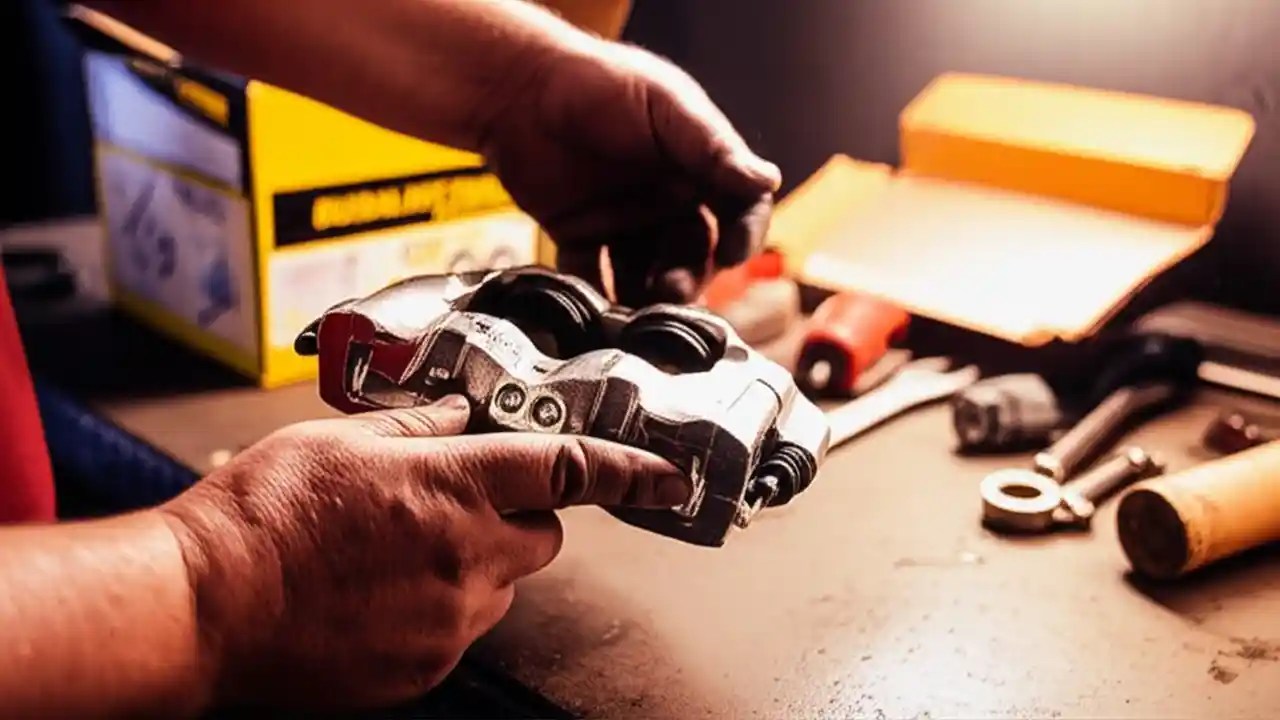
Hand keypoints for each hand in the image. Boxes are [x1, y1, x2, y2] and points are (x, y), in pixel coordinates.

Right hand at [158, 395, 688, 711]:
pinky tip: (379, 594)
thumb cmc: (260, 516)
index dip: (628, 470)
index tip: (667, 474)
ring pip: (503, 586)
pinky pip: (460, 629)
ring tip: (397, 555)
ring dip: (476, 565)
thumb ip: (418, 429)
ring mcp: (449, 621)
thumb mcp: (339, 439)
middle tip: (458, 506)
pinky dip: (440, 608)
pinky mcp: (425, 667)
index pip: (566, 469)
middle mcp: (466, 558)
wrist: (203, 605)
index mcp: (451, 488)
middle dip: (520, 516)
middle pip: (544, 536)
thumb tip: (463, 419)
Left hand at [481, 39, 780, 305]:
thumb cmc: (599, 83)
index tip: (733, 255)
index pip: (737, 209)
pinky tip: (595, 308)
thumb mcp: (666, 106)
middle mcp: (666, 198)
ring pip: (647, 271)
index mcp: (696, 165)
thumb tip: (768, 180)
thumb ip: (712, 147)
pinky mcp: (580, 234)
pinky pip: (594, 274)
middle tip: (672, 291)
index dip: (743, 234)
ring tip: (637, 312)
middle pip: (692, 251)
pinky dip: (596, 294)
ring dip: (646, 295)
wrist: (518, 89)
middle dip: (687, 275)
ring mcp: (624, 220)